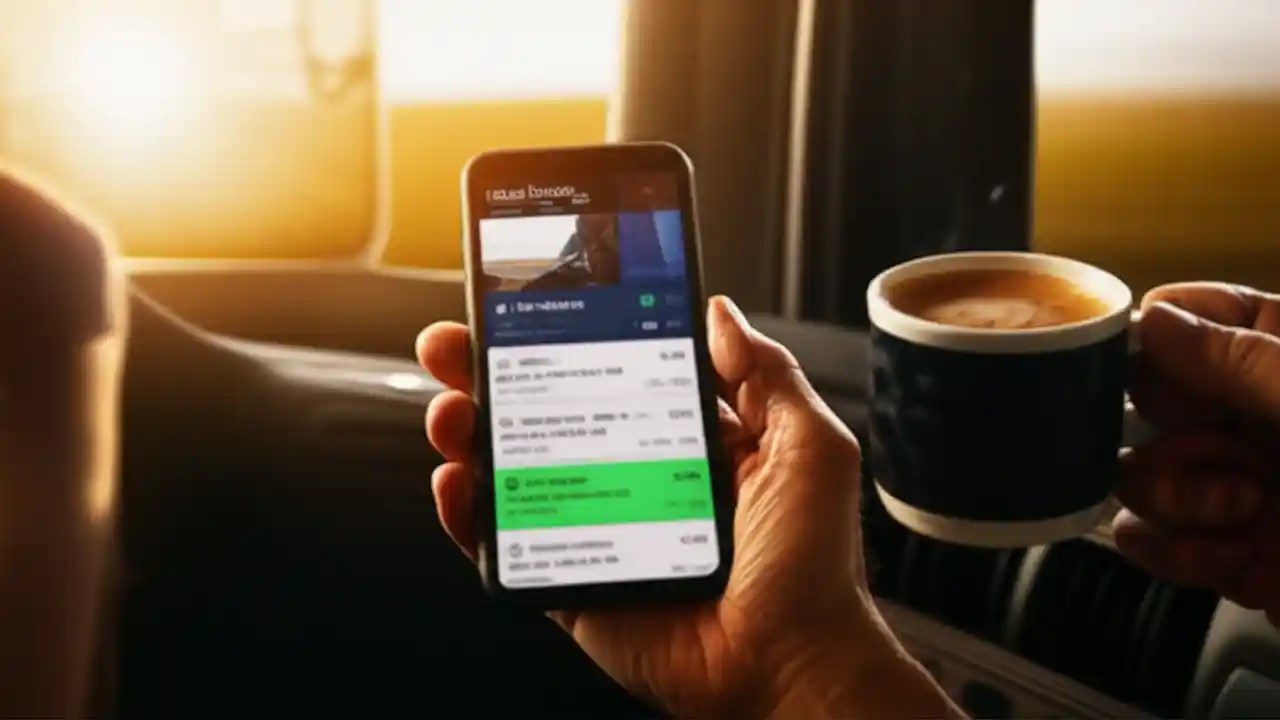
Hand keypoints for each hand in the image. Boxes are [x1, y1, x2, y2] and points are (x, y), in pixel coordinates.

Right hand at [416, 297, 956, 718]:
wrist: (793, 664)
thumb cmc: (813, 561)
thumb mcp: (808, 447)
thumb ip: (766, 376)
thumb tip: (719, 311)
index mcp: (682, 441)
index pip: (609, 372)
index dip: (563, 337)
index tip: (524, 300)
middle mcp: (630, 476)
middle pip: (546, 413)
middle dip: (490, 373)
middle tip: (453, 344)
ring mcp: (595, 529)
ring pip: (514, 471)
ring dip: (469, 434)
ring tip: (451, 409)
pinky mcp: (572, 583)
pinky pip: (507, 544)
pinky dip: (468, 513)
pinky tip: (457, 481)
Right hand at [1118, 282, 1279, 625]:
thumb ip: (1245, 360)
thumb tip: (1156, 320)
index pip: (1189, 319)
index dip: (1154, 343)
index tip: (1152, 374)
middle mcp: (1257, 417)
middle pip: (1146, 403)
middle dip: (1165, 433)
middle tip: (1218, 454)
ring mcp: (1242, 488)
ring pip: (1139, 474)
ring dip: (1173, 497)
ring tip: (1244, 514)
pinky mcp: (1233, 555)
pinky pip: (1153, 542)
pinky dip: (1172, 552)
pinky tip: (1226, 555)